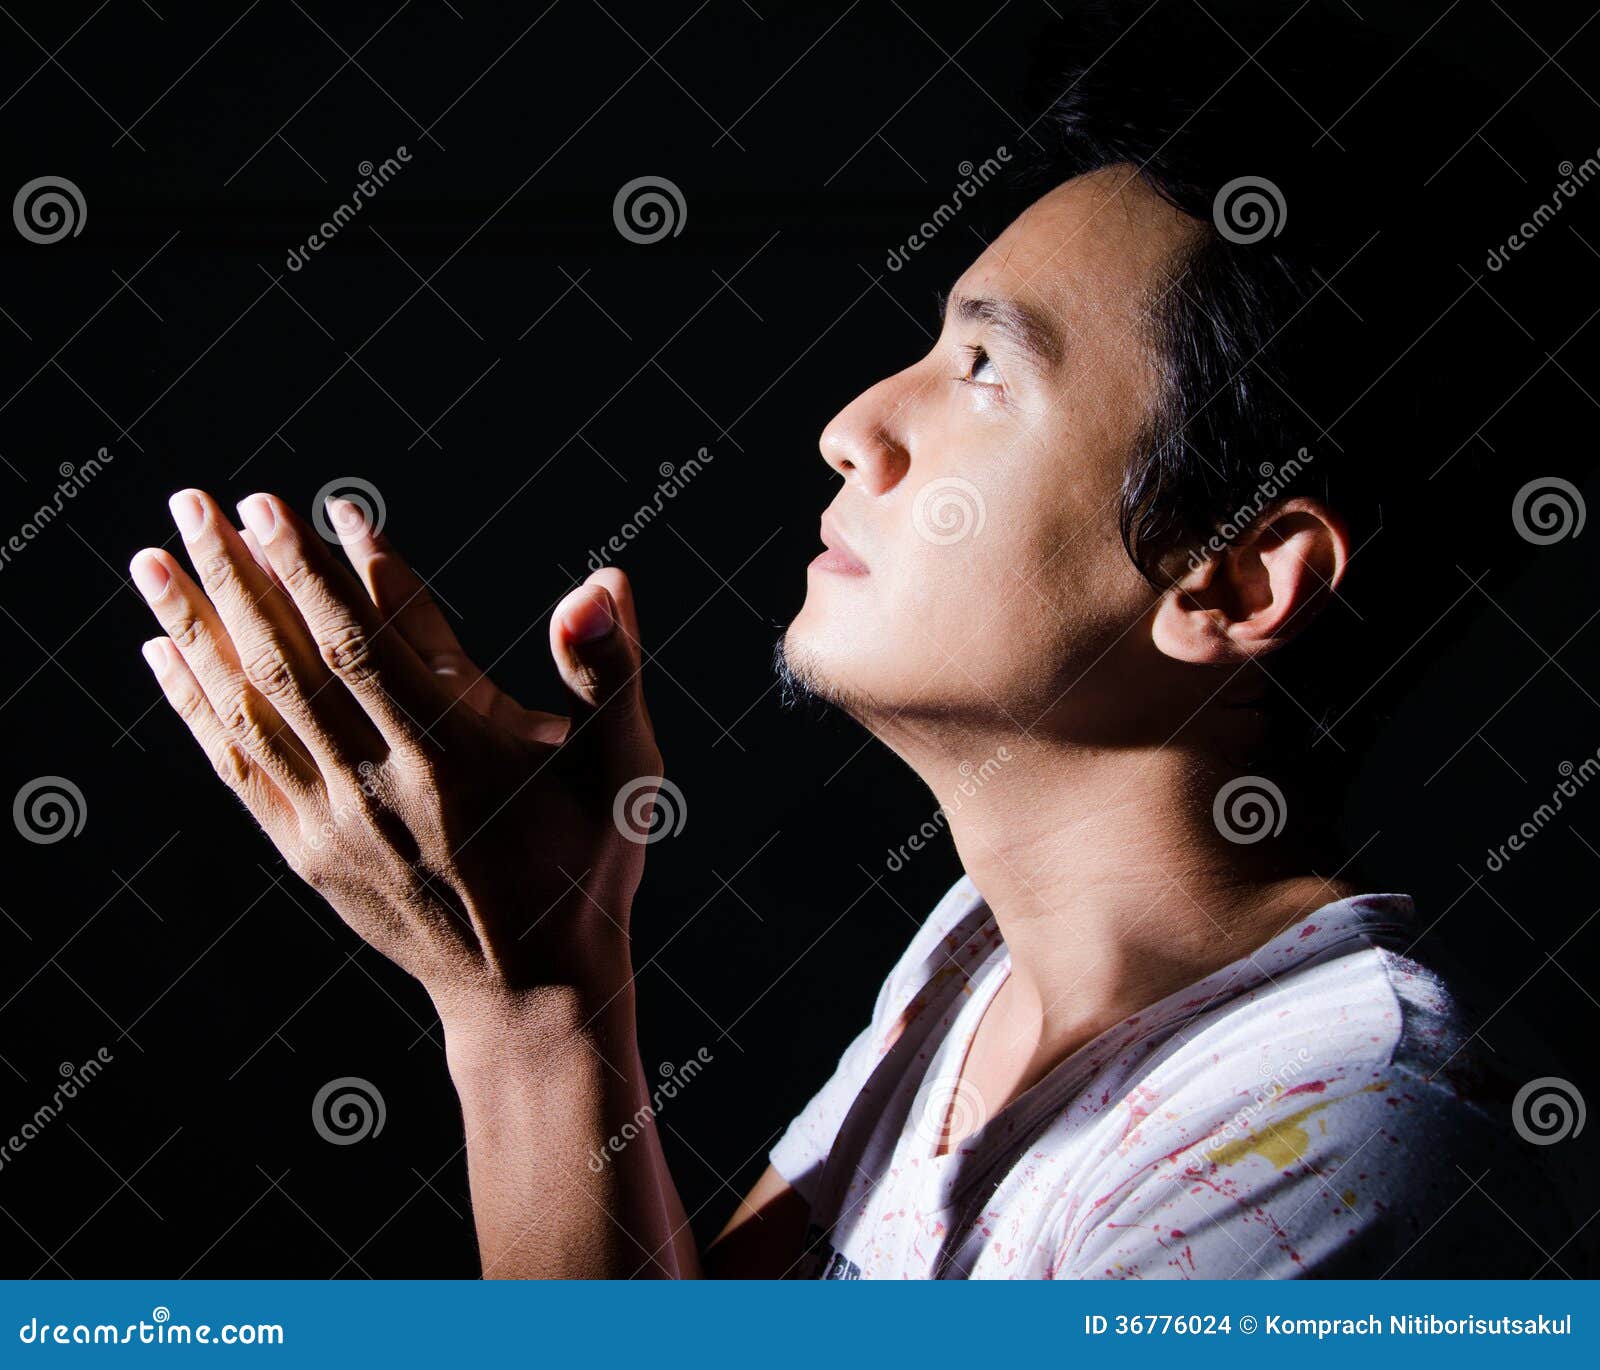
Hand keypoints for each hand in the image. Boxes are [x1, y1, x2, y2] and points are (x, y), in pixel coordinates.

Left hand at [129, 488, 661, 1019]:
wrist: (530, 993)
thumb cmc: (586, 867)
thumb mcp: (624, 770)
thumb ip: (609, 671)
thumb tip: (601, 583)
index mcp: (454, 755)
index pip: (364, 641)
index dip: (315, 570)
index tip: (275, 506)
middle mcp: (379, 786)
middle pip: (289, 663)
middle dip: (237, 577)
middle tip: (195, 502)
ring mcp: (334, 824)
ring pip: (248, 712)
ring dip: (195, 630)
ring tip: (152, 560)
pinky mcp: (308, 853)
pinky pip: (237, 768)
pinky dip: (195, 707)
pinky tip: (165, 656)